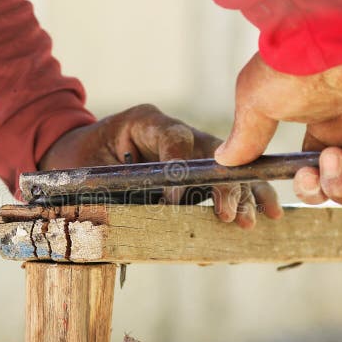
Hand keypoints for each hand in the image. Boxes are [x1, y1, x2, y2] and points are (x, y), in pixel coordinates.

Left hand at [39, 104, 282, 228]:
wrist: (74, 157)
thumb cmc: (76, 162)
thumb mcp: (85, 172)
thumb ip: (113, 186)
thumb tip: (149, 215)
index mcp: (143, 121)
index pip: (174, 137)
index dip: (181, 169)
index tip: (176, 201)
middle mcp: (172, 131)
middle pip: (210, 153)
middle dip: (225, 186)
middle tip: (229, 216)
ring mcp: (188, 148)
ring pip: (226, 167)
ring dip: (242, 194)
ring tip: (252, 221)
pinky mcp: (194, 169)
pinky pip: (224, 180)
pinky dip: (245, 196)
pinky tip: (268, 214)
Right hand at [215, 31, 341, 205]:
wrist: (325, 37)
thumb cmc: (290, 63)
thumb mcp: (257, 106)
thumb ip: (246, 138)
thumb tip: (223, 160)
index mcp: (323, 134)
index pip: (324, 184)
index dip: (315, 191)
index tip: (305, 175)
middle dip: (338, 190)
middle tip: (331, 157)